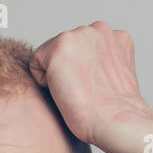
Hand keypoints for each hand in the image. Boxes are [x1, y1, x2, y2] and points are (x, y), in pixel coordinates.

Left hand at [27, 21, 152, 149]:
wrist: (115, 122)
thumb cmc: (115, 113)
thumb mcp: (117, 77)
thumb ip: (103, 61)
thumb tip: (83, 65)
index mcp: (116, 37)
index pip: (83, 50)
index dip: (83, 74)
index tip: (96, 89)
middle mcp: (99, 29)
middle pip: (65, 50)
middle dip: (69, 71)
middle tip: (85, 92)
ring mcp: (79, 35)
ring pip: (49, 55)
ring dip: (57, 75)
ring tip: (77, 91)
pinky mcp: (59, 46)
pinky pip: (35, 64)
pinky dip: (44, 82)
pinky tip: (65, 91)